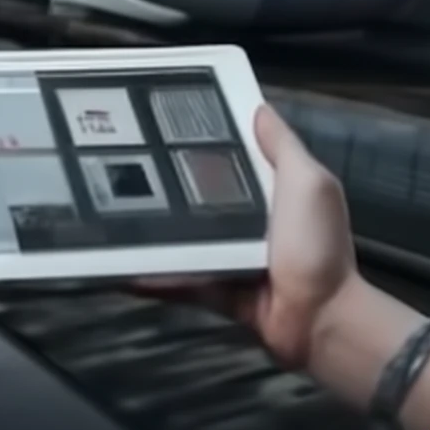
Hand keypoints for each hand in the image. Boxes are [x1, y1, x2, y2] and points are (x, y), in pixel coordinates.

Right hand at [135, 103, 358, 370]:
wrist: (319, 321)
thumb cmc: (317, 247)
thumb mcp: (309, 183)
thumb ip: (284, 147)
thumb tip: (258, 108)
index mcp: (271, 191)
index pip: (231, 159)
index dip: (203, 142)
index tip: (164, 123)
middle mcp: (247, 221)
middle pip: (197, 196)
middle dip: (165, 184)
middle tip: (120, 165)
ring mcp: (228, 256)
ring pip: (181, 237)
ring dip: (151, 230)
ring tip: (109, 213)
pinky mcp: (214, 288)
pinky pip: (177, 278)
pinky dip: (151, 275)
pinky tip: (121, 265)